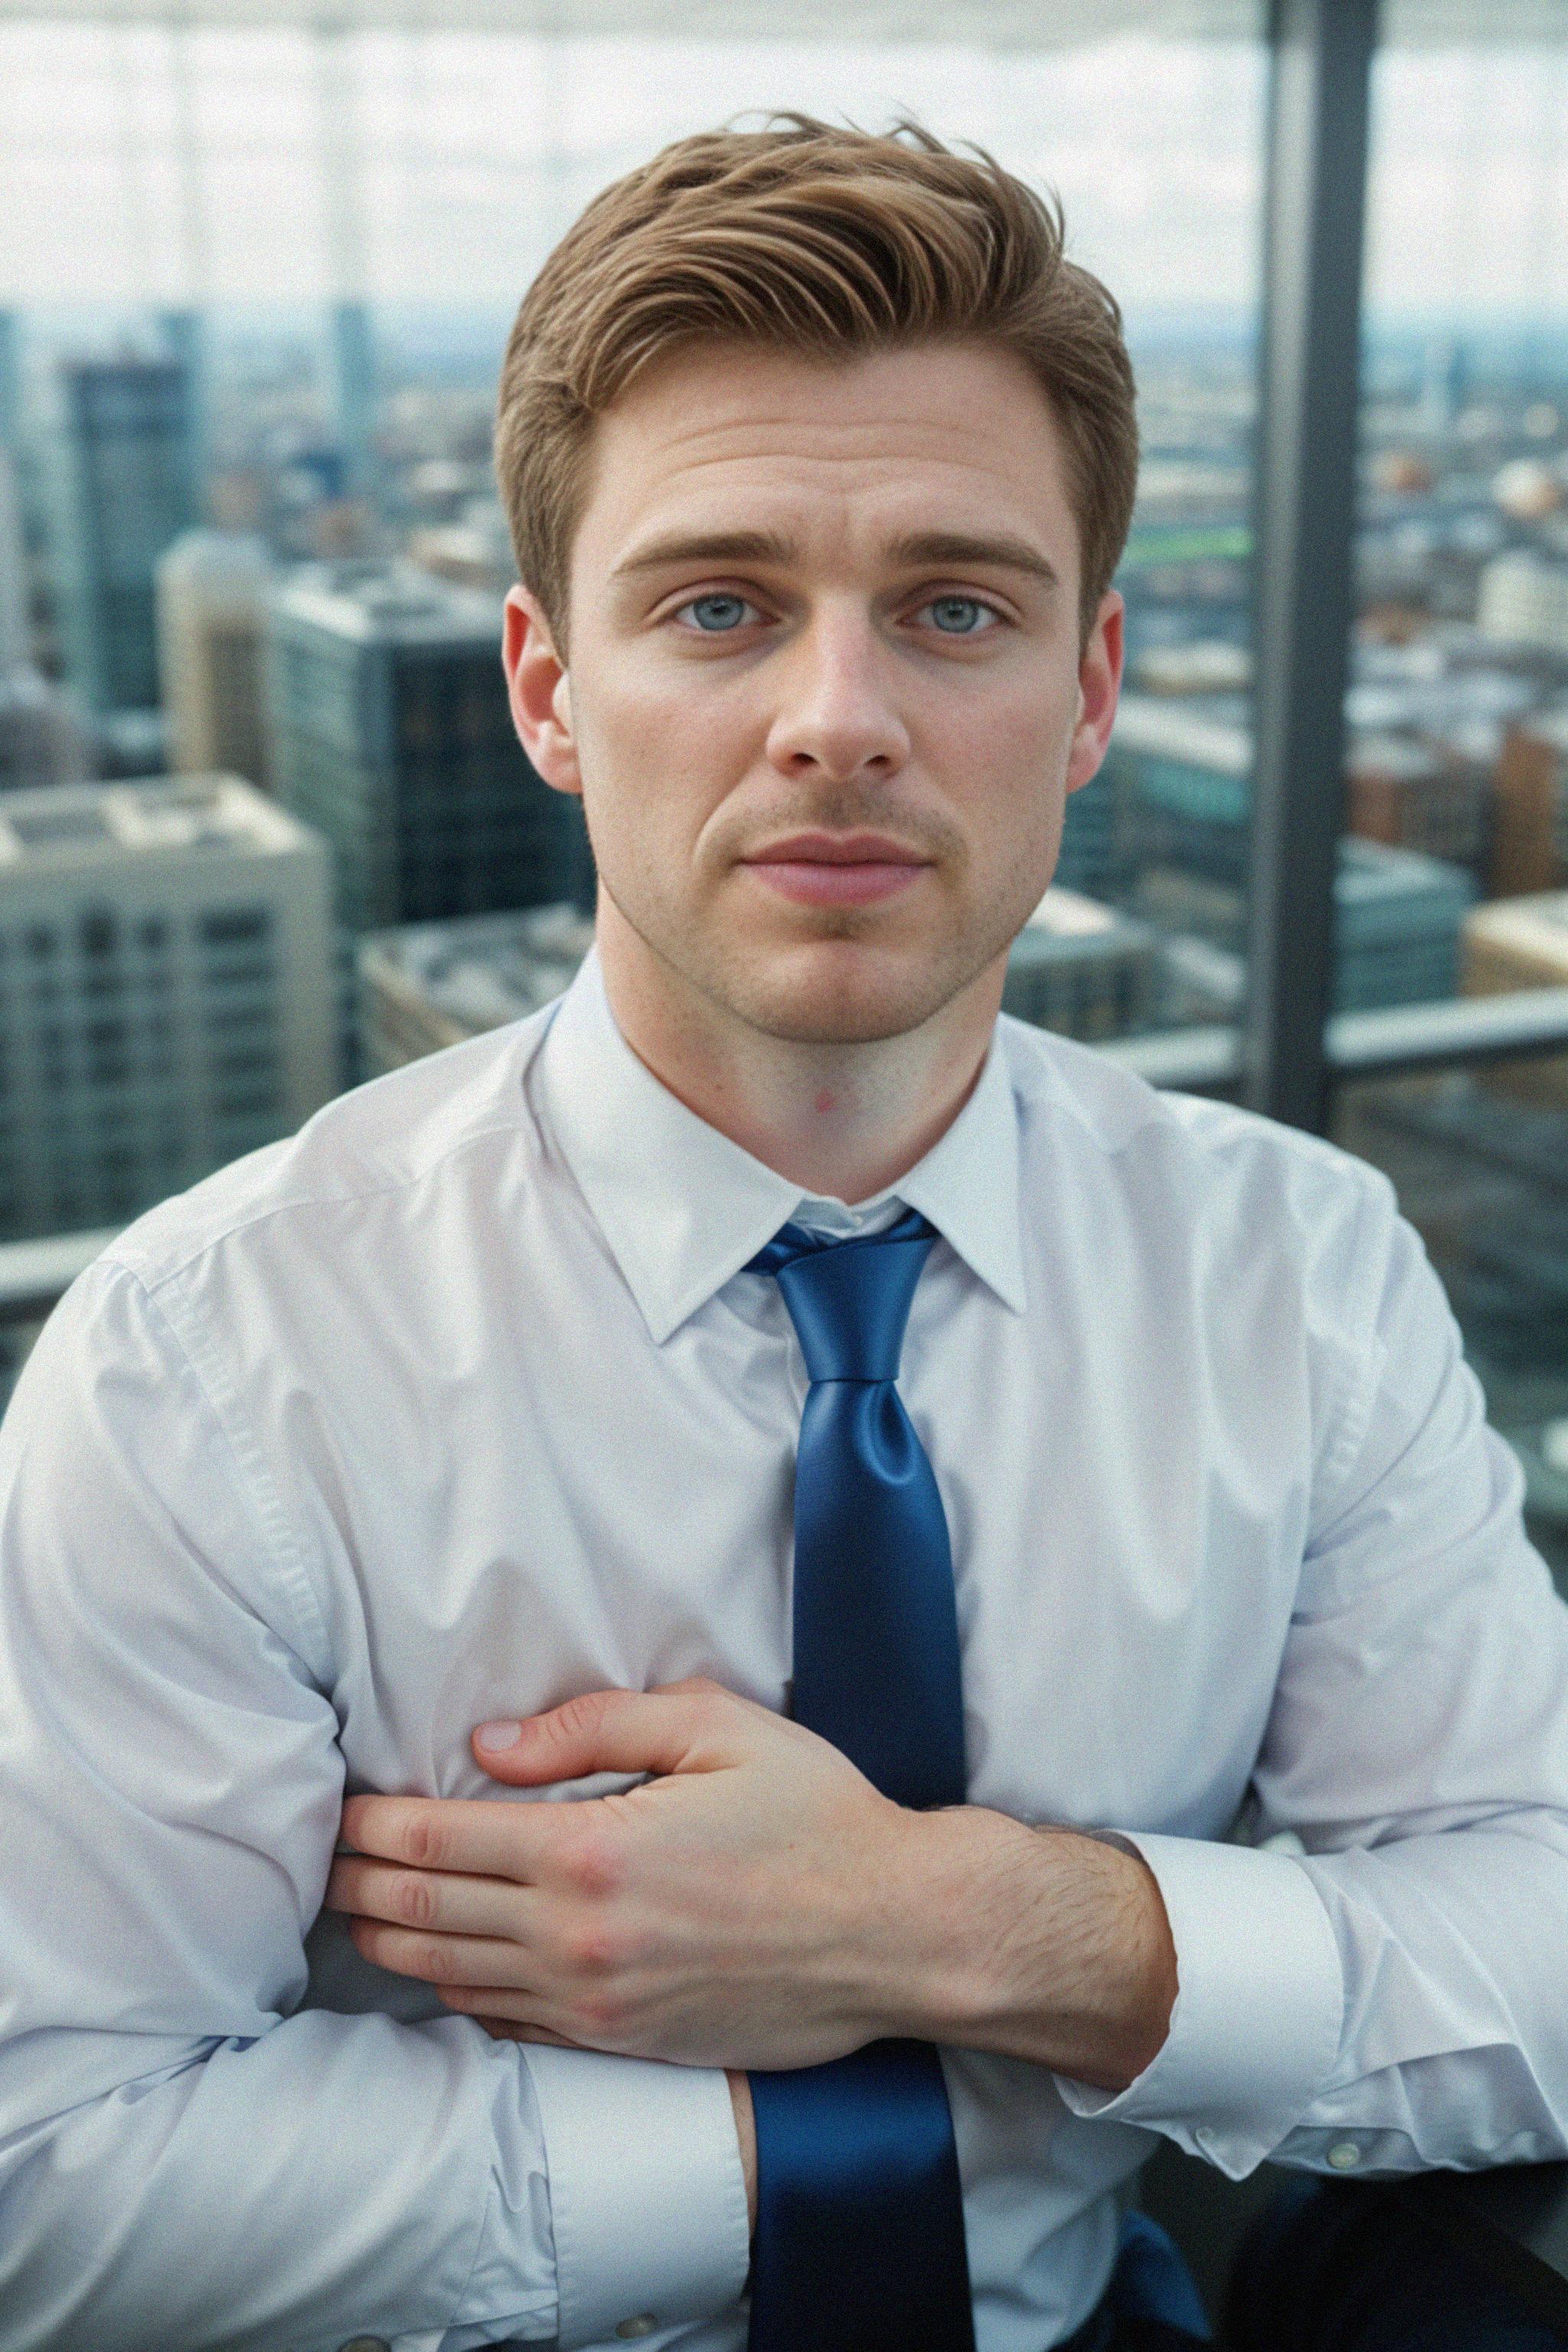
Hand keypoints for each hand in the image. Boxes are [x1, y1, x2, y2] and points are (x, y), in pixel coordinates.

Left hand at [326, 1677, 929, 2071]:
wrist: (893, 1932)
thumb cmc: (813, 1816)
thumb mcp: (714, 1728)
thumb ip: (592, 1727)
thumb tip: (488, 1750)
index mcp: (592, 1852)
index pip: (437, 1841)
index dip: (373, 1824)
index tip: (341, 1807)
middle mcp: (578, 1939)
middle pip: (423, 1915)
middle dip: (356, 1884)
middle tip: (323, 1859)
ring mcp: (594, 2003)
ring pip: (450, 1977)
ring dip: (388, 1943)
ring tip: (354, 1911)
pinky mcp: (619, 2042)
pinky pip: (505, 2022)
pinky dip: (455, 1992)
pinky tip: (439, 1965)